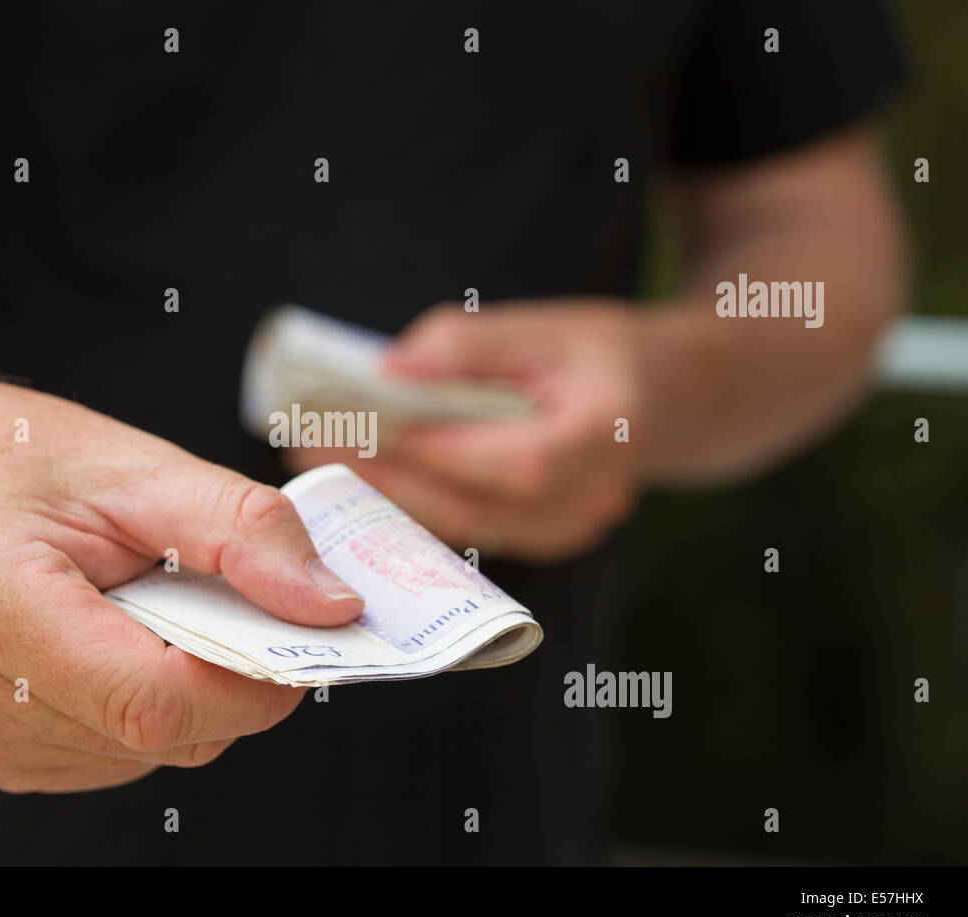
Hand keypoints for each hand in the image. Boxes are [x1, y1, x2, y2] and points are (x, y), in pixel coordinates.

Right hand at [0, 376, 363, 792]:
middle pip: (164, 732)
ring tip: (165, 602)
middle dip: (236, 676)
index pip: (155, 701)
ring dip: (196, 687)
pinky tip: (131, 636)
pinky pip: (120, 754)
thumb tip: (330, 606)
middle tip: (244, 596)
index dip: (253, 680)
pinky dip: (154, 703)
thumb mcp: (136, 465)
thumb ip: (242, 531)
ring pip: (153, 751)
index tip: (305, 628)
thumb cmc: (7, 456)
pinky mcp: (1, 749)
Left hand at [285, 299, 646, 560]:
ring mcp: (568, 530)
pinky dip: (410, 504)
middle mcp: (593, 498)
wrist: (657, 397)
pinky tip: (359, 476)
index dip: (440, 451)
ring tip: (318, 459)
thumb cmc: (596, 353)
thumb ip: (466, 346)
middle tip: (310, 444)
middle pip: (476, 508)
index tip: (365, 424)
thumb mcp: (541, 326)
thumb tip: (387, 372)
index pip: (520, 462)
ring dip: (384, 496)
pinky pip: (464, 530)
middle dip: (386, 477)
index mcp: (607, 433)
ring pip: (461, 528)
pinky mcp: (536, 540)